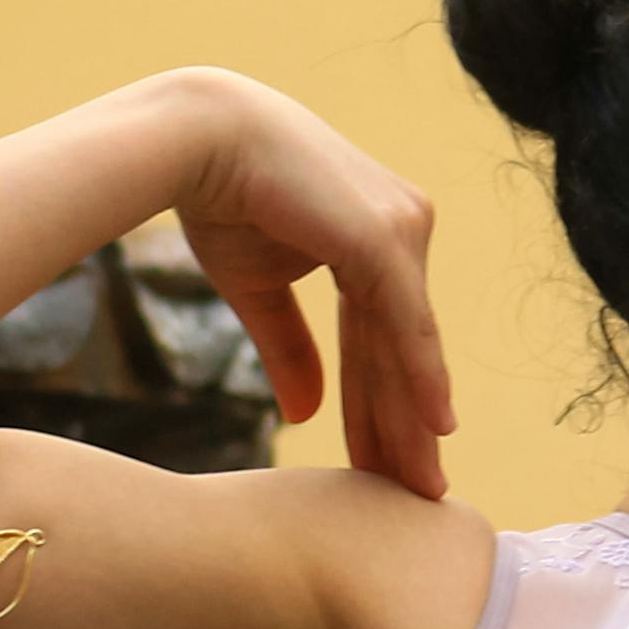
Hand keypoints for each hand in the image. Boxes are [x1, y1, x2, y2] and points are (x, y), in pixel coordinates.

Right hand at [156, 69, 456, 494]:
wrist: (192, 139)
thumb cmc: (220, 195)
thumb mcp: (260, 288)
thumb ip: (291, 350)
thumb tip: (306, 415)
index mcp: (376, 238)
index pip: (383, 335)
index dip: (385, 401)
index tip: (390, 461)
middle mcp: (403, 230)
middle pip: (402, 346)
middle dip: (406, 423)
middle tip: (418, 490)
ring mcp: (401, 229)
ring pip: (407, 344)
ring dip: (413, 418)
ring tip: (420, 481)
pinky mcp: (385, 237)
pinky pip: (406, 323)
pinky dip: (420, 376)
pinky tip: (435, 426)